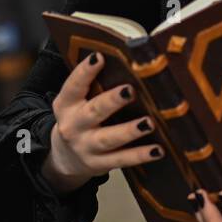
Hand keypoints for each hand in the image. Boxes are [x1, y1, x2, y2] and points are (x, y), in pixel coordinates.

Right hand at [41, 52, 165, 194]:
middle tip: (130, 91)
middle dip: (112, 101)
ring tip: (148, 123)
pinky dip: (140, 155)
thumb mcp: (76, 101)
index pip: (73, 85)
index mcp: (66, 104)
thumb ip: (93, 85)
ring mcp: (86, 147)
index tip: (99, 56)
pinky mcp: (98, 164)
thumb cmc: (79, 118)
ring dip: (129, 130)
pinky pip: (121, 160)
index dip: (84, 71)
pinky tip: (157, 149)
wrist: (64, 157)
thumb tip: (129, 62)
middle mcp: (73, 126)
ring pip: (108, 139)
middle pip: (94, 112)